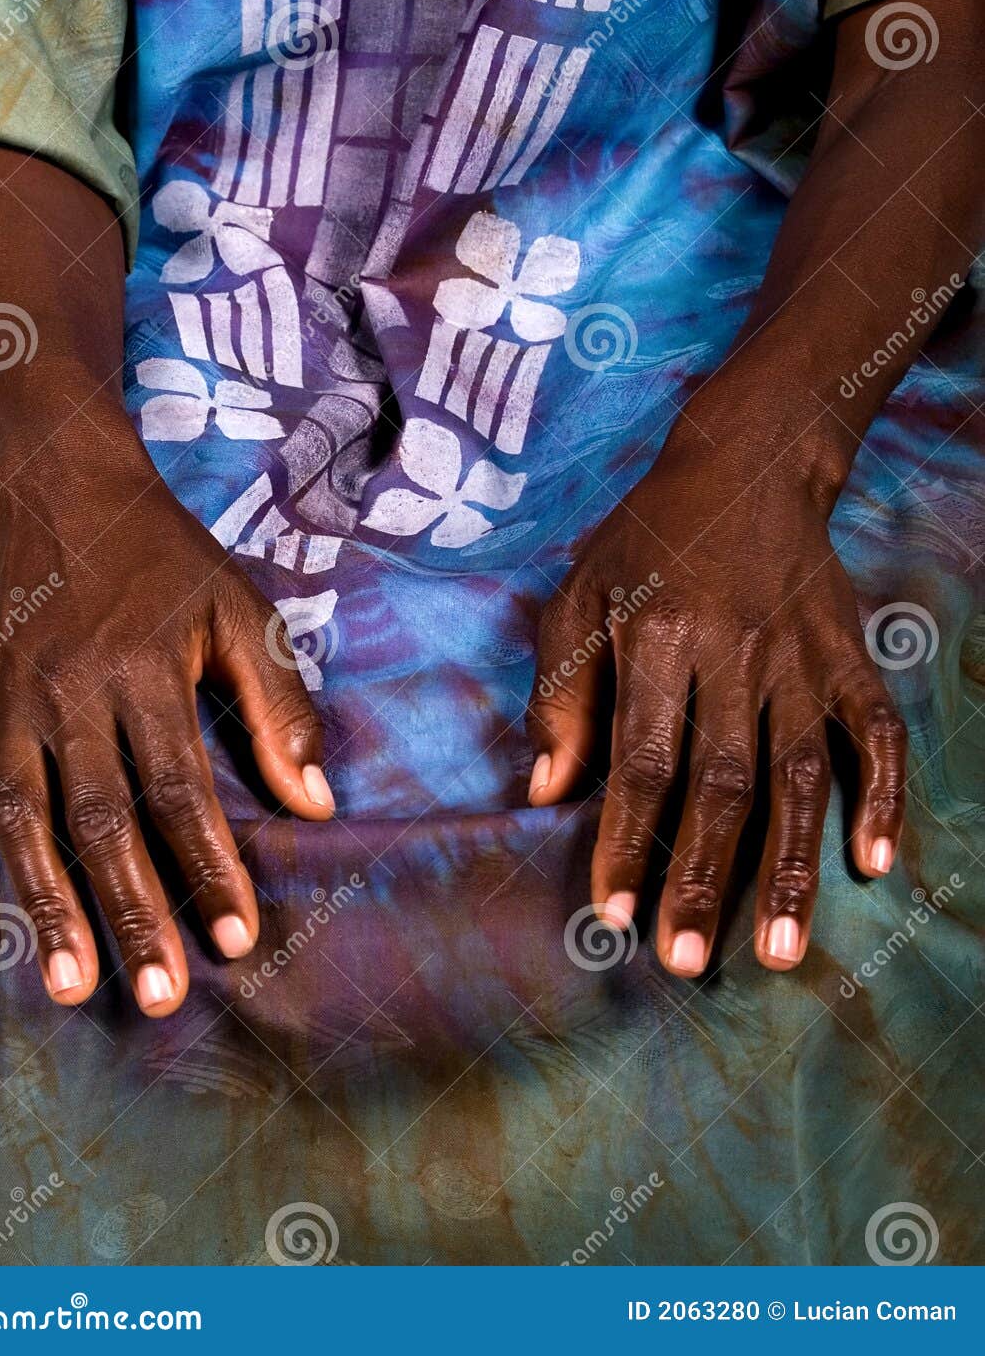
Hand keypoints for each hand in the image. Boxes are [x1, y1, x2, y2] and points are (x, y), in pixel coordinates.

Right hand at [0, 406, 330, 1016]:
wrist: (68, 497)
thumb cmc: (169, 567)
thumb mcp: (242, 612)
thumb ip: (280, 705)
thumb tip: (317, 805)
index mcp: (144, 667)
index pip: (180, 788)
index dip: (207, 868)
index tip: (235, 940)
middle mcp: (67, 691)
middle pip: (98, 817)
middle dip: (129, 911)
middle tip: (157, 995)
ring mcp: (5, 707)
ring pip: (20, 821)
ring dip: (44, 907)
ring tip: (71, 985)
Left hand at [527, 432, 906, 976]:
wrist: (749, 465)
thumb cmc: (647, 539)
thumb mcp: (581, 594)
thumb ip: (562, 693)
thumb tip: (545, 794)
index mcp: (659, 636)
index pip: (642, 760)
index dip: (628, 842)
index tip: (614, 916)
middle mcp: (735, 651)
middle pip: (721, 781)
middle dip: (702, 876)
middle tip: (685, 962)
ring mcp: (801, 655)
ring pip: (801, 774)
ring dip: (790, 866)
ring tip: (778, 950)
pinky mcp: (850, 652)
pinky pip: (876, 731)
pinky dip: (882, 795)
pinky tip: (873, 863)